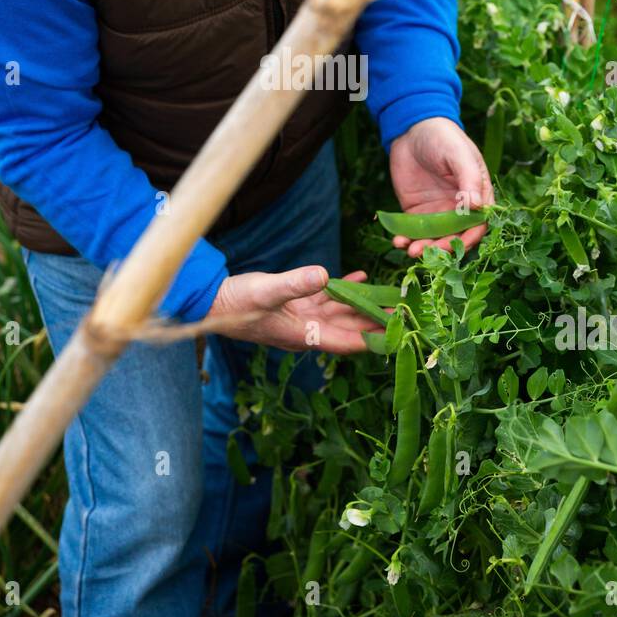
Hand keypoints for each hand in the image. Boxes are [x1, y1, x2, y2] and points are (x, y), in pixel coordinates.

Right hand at [207, 267, 383, 355]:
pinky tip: (359, 277)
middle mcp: (308, 330)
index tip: (400, 334)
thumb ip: (294, 283)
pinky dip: (344, 290)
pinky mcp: (296, 305)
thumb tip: (323, 274)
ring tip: (391, 296)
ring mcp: (303, 318)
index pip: (348, 342)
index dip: (374, 339)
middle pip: (351, 329)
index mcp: (304, 335)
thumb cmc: (235, 303)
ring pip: (342, 314)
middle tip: (407, 312)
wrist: (210, 301)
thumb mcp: (266, 291)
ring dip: (364, 305)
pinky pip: (327, 300)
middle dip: (377, 322)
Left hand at [388, 116, 494, 257]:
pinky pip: (413, 232)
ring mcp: (437, 212)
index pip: (479, 224)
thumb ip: (468, 179)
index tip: (458, 245)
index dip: (470, 238)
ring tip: (411, 250)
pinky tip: (398, 241)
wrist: (412, 130)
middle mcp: (459, 208)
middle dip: (443, 248)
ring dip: (424, 248)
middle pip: (455, 237)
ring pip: (434, 239)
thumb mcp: (458, 155)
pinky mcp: (416, 212)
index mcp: (477, 195)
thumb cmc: (443, 138)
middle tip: (428, 251)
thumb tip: (478, 206)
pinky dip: (406, 240)